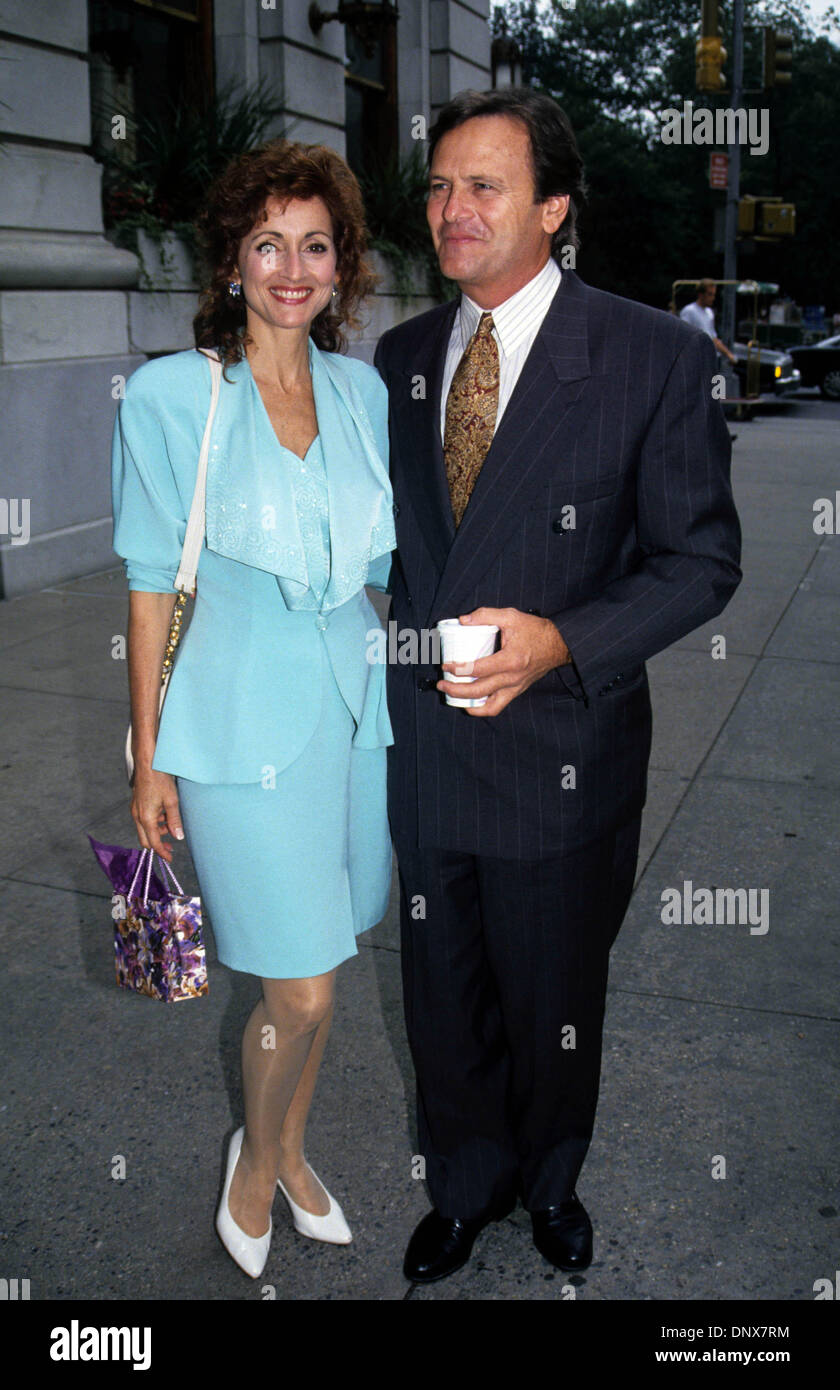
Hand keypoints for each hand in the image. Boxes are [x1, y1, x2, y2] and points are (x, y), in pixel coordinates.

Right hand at [131, 767, 183, 861]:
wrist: (148, 763)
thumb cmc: (160, 780)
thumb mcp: (172, 801)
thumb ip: (174, 821)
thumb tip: (178, 837)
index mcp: (146, 818)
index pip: (153, 843)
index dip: (162, 852)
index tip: (169, 858)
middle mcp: (137, 816)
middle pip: (145, 839)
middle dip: (157, 845)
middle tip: (170, 847)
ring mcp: (135, 810)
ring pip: (144, 829)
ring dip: (156, 832)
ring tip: (170, 825)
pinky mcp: (136, 805)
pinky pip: (143, 820)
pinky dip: (153, 823)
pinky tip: (163, 815)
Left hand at [437, 607, 570, 716]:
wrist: (559, 645)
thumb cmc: (536, 631)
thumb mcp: (511, 616)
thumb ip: (486, 615)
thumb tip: (463, 620)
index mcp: (510, 660)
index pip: (477, 669)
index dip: (457, 669)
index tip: (445, 665)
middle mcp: (512, 678)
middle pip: (478, 691)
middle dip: (455, 690)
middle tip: (441, 684)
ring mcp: (515, 688)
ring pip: (488, 705)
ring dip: (467, 703)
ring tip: (452, 697)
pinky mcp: (516, 691)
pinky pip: (497, 706)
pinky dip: (482, 709)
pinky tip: (469, 704)